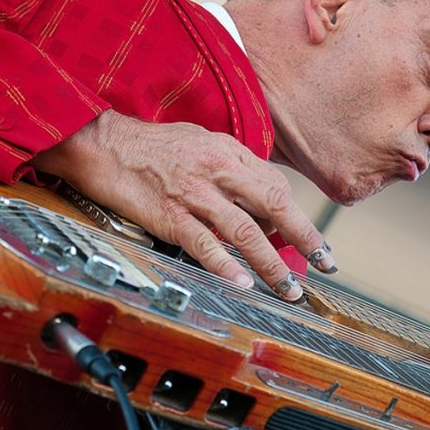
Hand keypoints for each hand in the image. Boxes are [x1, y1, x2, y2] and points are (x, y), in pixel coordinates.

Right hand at [33, 110, 335, 299]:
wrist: (102, 144)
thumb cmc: (152, 145)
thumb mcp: (202, 141)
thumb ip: (232, 166)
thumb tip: (260, 194)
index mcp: (228, 151)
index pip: (276, 186)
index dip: (295, 217)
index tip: (309, 241)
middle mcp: (217, 170)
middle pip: (274, 206)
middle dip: (305, 237)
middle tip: (326, 263)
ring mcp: (194, 194)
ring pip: (245, 231)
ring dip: (271, 264)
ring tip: (288, 288)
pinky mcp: (169, 215)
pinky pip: (204, 244)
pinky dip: (225, 265)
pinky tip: (242, 283)